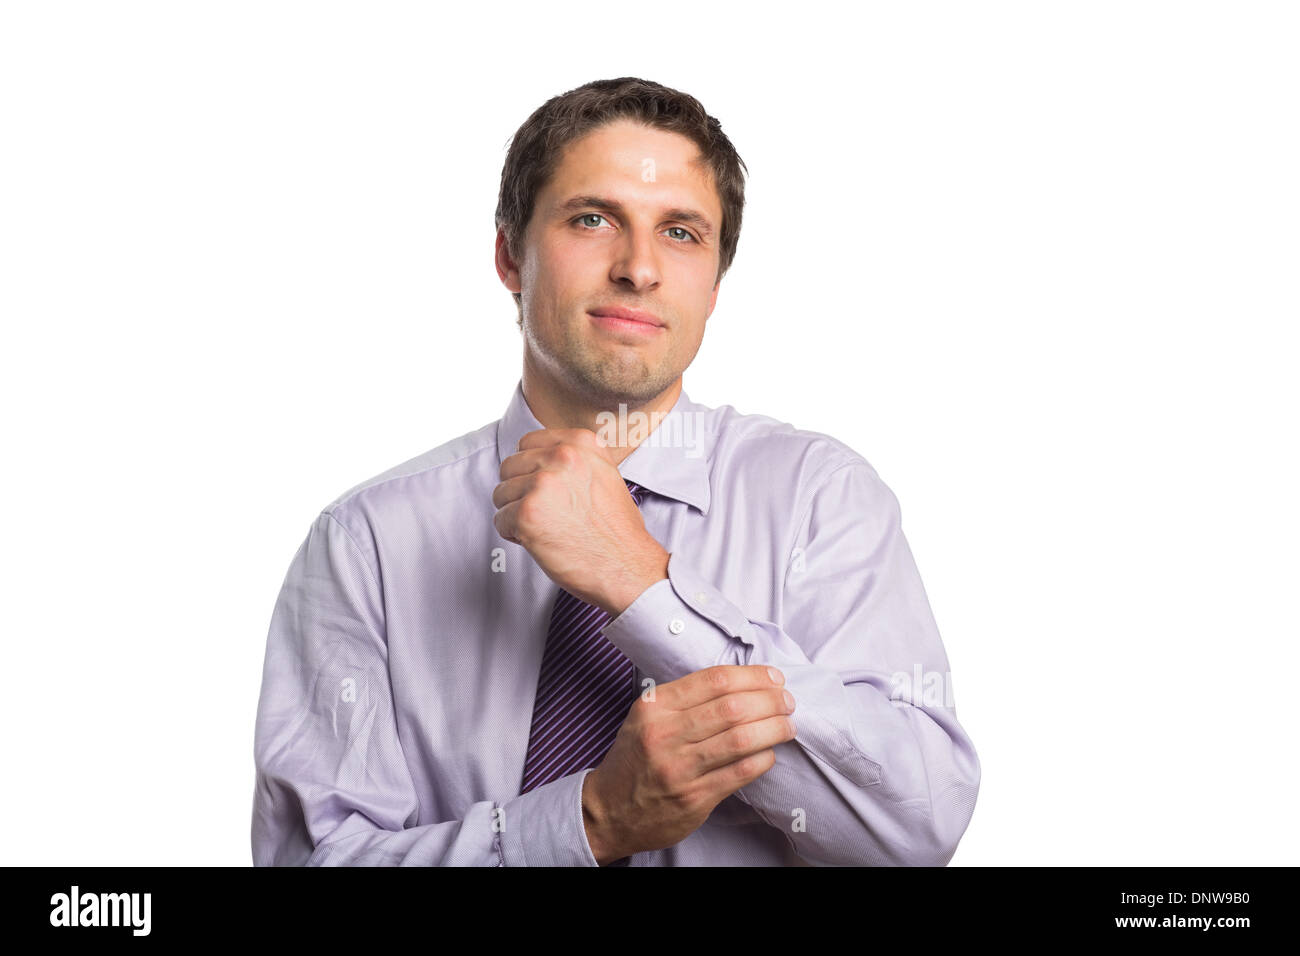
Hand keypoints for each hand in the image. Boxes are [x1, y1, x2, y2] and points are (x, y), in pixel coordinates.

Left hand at [493, 427, 668, 615]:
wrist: (626, 567)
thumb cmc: (617, 531)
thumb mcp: (604, 475)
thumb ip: (573, 460)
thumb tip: (539, 459)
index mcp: (580, 443)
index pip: (527, 442)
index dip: (530, 469)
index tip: (543, 489)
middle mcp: (562, 457)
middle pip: (510, 466)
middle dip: (519, 491)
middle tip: (545, 513)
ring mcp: (543, 484)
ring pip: (501, 494)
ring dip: (516, 514)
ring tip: (546, 528)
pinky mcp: (527, 513)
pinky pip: (500, 520)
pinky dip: (514, 535)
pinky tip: (541, 541)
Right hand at [580, 664, 797, 863]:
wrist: (608, 810)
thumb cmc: (636, 757)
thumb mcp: (647, 716)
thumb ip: (686, 698)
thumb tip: (743, 682)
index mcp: (654, 706)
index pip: (714, 680)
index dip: (752, 676)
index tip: (773, 678)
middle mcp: (665, 734)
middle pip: (732, 707)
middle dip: (770, 701)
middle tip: (788, 701)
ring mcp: (679, 769)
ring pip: (741, 739)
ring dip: (774, 728)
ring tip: (788, 725)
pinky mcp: (694, 798)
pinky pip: (740, 772)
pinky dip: (763, 759)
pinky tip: (769, 753)